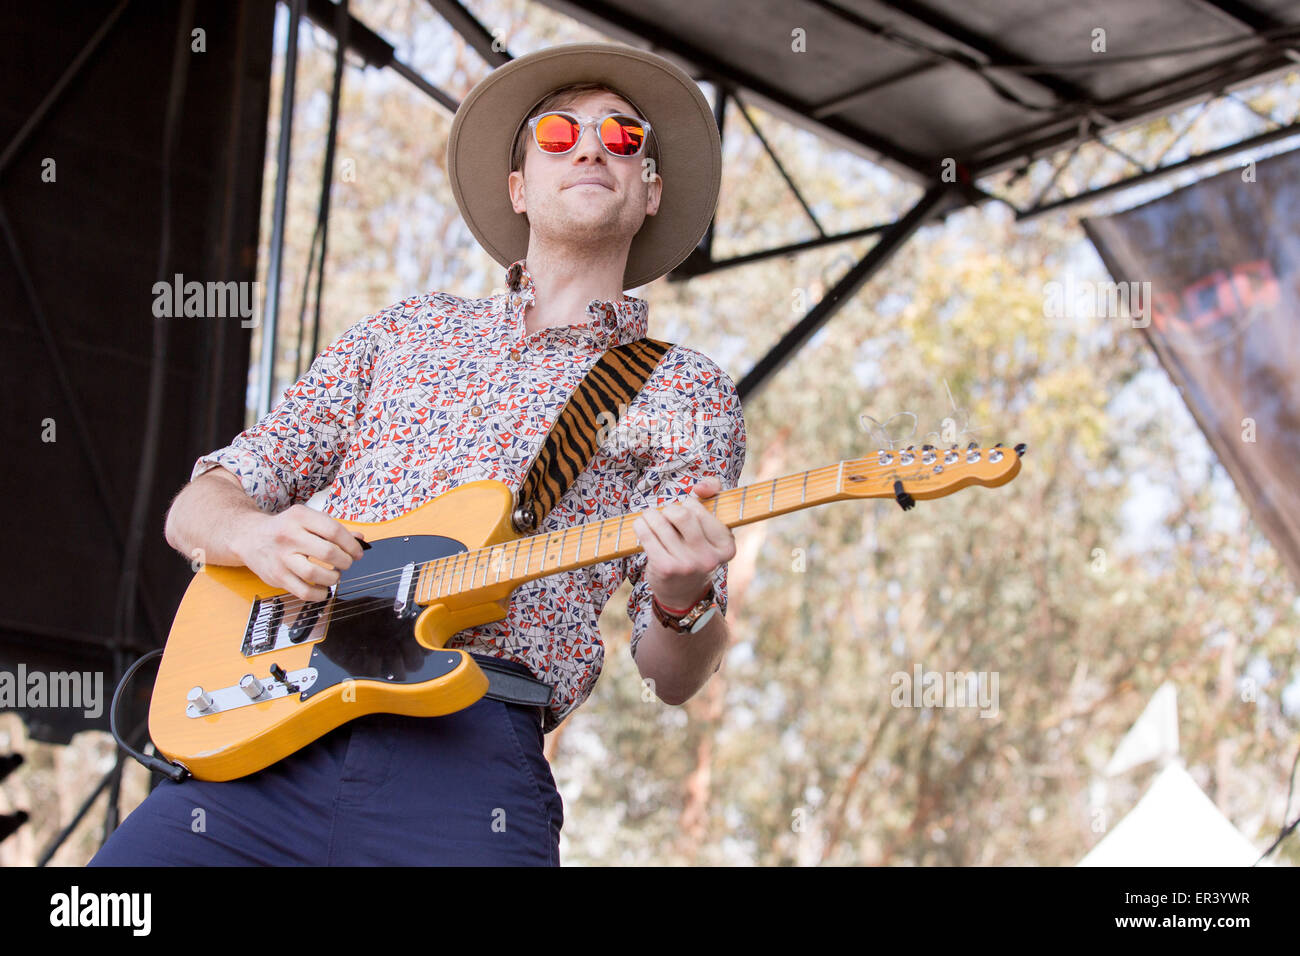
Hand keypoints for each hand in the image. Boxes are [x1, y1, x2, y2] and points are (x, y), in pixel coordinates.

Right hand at [231, 504, 365, 600]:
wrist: (248, 537)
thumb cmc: (283, 528)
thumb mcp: (306, 519)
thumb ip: (333, 528)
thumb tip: (359, 538)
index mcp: (299, 516)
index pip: (333, 531)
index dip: (351, 544)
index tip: (357, 552)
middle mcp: (288, 536)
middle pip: (327, 552)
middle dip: (345, 561)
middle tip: (347, 563)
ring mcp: (280, 557)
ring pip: (315, 573)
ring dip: (333, 578)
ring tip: (335, 575)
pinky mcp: (276, 576)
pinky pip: (303, 591)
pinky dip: (319, 594)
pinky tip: (323, 589)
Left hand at [632, 476, 734, 610]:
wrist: (683, 594)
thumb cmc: (696, 552)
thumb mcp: (712, 528)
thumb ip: (714, 495)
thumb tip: (701, 486)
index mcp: (726, 546)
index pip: (699, 508)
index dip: (688, 505)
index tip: (686, 514)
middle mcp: (709, 557)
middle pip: (682, 513)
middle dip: (669, 510)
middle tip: (666, 517)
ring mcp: (687, 564)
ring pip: (661, 521)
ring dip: (650, 516)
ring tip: (650, 520)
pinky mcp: (666, 568)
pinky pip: (647, 534)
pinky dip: (640, 525)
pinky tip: (641, 527)